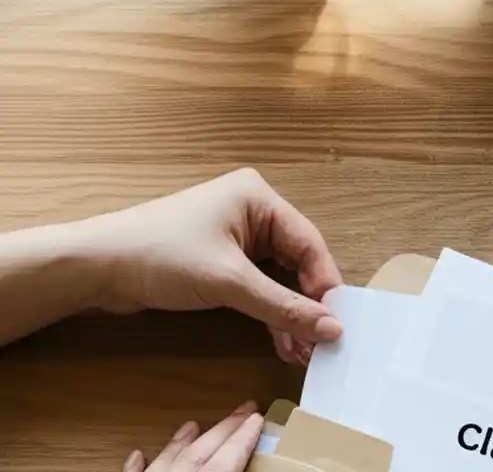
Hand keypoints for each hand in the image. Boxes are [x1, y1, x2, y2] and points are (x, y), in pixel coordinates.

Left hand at [95, 168, 343, 363]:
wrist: (94, 267)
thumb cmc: (161, 257)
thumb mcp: (229, 282)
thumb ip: (284, 307)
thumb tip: (333, 329)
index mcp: (259, 198)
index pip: (309, 243)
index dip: (325, 285)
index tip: (338, 322)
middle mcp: (252, 212)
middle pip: (297, 262)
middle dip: (308, 305)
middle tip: (322, 343)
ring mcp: (235, 236)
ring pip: (278, 278)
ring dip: (289, 314)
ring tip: (302, 351)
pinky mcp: (220, 260)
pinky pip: (258, 286)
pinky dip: (269, 312)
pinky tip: (281, 341)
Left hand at [123, 402, 263, 471]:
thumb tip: (264, 467)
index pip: (229, 457)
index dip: (244, 436)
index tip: (258, 416)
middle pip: (202, 450)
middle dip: (224, 428)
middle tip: (244, 408)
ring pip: (168, 457)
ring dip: (182, 441)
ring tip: (193, 423)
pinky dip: (137, 465)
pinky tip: (137, 454)